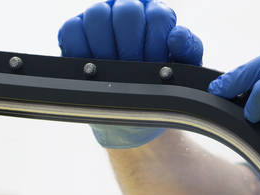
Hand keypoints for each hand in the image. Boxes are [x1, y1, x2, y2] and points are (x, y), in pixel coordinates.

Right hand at [58, 0, 201, 147]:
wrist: (130, 117)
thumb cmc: (156, 89)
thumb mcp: (179, 73)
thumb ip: (188, 50)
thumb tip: (176, 36)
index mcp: (155, 17)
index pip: (156, 15)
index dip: (155, 42)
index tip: (153, 64)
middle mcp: (127, 12)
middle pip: (126, 11)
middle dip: (131, 46)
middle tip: (131, 68)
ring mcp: (99, 21)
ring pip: (97, 15)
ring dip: (105, 47)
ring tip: (112, 70)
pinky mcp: (74, 33)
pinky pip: (72, 30)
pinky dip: (80, 48)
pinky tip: (92, 66)